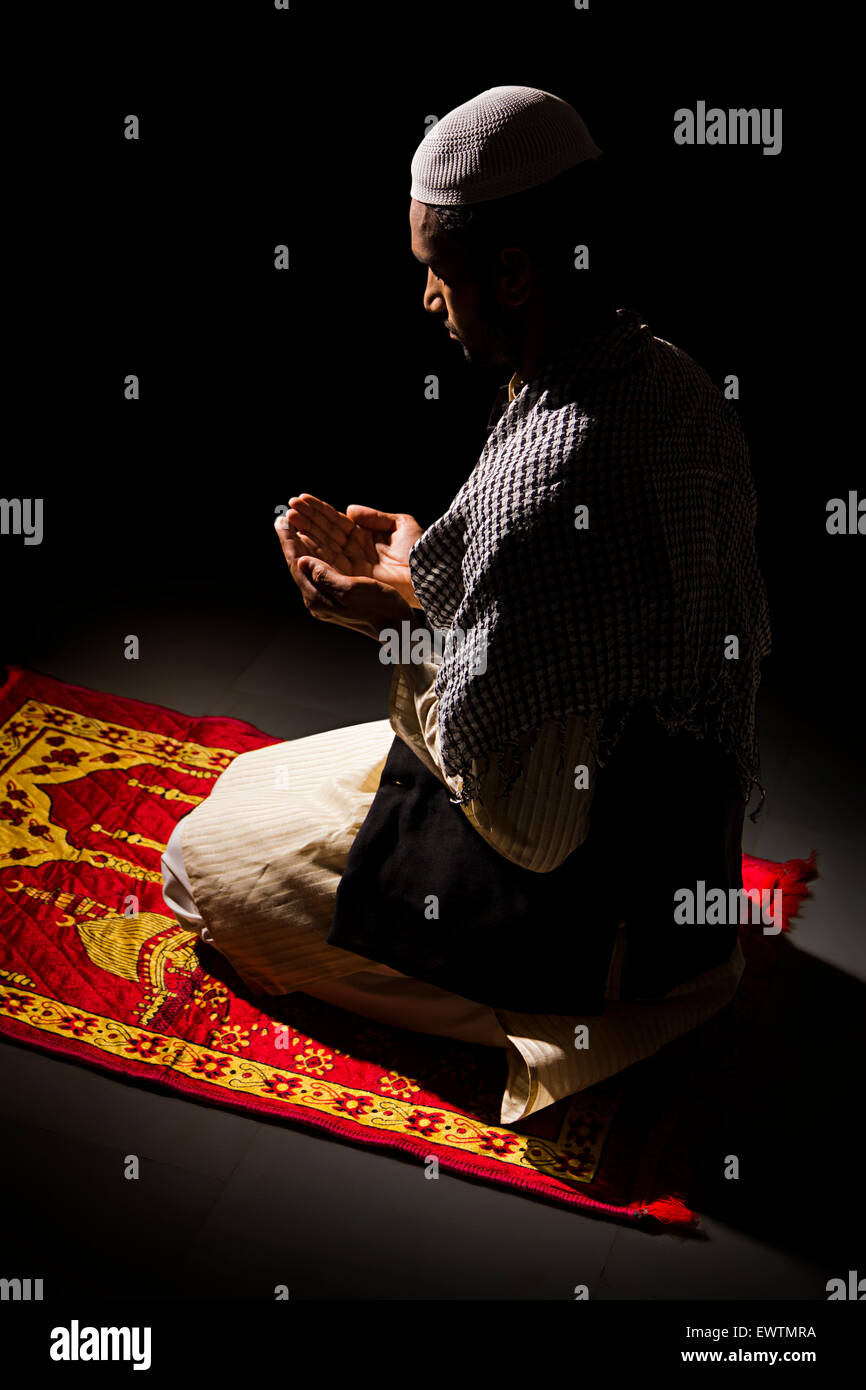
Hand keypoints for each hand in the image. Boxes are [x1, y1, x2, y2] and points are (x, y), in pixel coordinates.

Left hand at [274, 515, 411, 640]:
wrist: (398, 628)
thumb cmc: (380, 608)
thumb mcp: (352, 589)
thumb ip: (325, 575)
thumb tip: (302, 560)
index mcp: (318, 598)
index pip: (296, 564)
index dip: (289, 540)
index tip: (281, 521)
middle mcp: (318, 600)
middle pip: (299, 564)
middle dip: (291, 540)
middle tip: (284, 518)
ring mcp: (327, 599)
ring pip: (309, 566)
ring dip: (302, 543)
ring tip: (296, 525)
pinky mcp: (337, 596)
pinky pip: (320, 569)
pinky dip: (316, 552)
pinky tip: (317, 543)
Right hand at [284, 494, 423, 606]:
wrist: (428, 575)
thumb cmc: (420, 552)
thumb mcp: (400, 525)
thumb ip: (375, 516)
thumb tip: (349, 509)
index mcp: (365, 538)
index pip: (336, 521)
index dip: (319, 511)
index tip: (301, 499)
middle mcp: (354, 552)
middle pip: (325, 533)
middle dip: (306, 520)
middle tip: (289, 507)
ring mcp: (351, 566)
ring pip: (322, 546)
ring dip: (305, 532)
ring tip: (289, 518)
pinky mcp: (350, 579)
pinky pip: (327, 562)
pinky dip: (312, 550)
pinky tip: (299, 537)